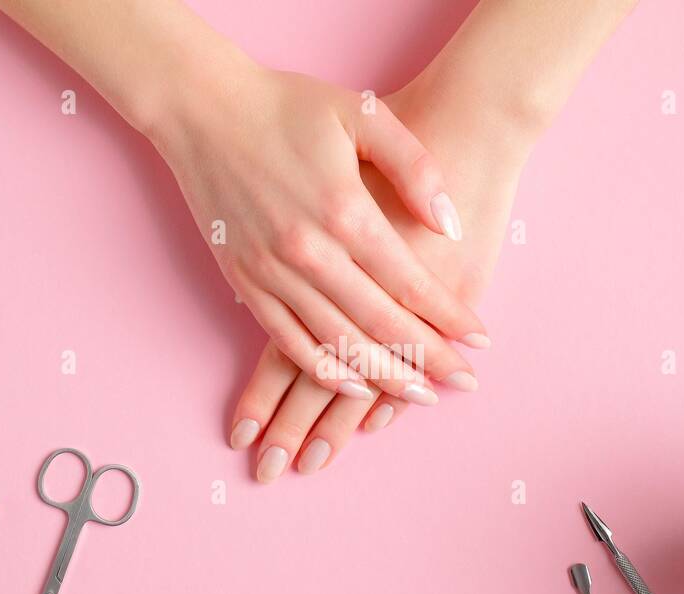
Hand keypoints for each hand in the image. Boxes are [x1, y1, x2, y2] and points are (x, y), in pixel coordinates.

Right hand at [227, 81, 532, 481]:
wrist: (202, 107)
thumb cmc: (288, 106)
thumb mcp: (363, 114)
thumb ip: (414, 168)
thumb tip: (449, 227)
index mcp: (344, 211)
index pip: (411, 283)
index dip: (450, 318)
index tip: (481, 342)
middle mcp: (309, 252)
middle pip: (380, 325)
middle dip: (428, 361)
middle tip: (464, 383)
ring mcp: (272, 272)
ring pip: (337, 344)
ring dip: (382, 377)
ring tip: (420, 397)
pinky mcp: (245, 282)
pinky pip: (287, 341)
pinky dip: (324, 369)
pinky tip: (354, 384)